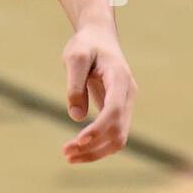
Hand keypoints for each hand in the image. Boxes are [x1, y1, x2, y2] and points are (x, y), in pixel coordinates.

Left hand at [61, 22, 136, 163]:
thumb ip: (75, 85)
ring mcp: (125, 104)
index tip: (79, 140)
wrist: (99, 36)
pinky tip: (77, 150)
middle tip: (66, 153)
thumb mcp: (75, 57)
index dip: (99, 128)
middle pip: (118, 131)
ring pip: (118, 138)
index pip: (114, 110)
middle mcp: (127, 94)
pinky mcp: (118, 110)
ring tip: (68, 156)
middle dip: (94, 146)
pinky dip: (97, 145)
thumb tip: (77, 117)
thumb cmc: (86, 44)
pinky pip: (112, 134)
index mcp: (119, 78)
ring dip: (95, 151)